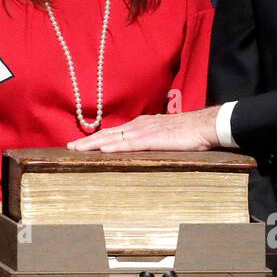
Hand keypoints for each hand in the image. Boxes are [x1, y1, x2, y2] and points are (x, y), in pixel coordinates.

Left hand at [66, 106, 220, 152]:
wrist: (207, 125)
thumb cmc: (190, 133)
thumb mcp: (166, 137)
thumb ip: (152, 142)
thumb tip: (141, 151)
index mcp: (142, 125)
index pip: (114, 132)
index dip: (96, 138)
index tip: (80, 144)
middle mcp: (140, 125)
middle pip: (108, 133)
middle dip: (88, 141)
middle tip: (69, 147)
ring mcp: (146, 131)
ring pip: (114, 137)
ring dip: (95, 143)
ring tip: (78, 149)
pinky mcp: (154, 139)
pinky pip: (130, 143)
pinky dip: (115, 146)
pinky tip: (103, 149)